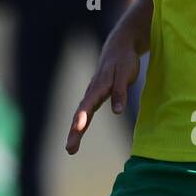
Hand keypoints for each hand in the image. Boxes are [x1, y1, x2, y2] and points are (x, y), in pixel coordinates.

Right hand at [66, 29, 140, 153]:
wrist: (119, 47)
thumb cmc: (124, 61)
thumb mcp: (126, 75)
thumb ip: (121, 92)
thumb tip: (117, 112)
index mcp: (99, 86)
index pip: (88, 105)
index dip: (82, 118)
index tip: (77, 129)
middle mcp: (92, 91)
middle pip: (81, 114)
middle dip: (75, 132)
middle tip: (69, 149)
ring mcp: (92, 94)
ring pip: (81, 114)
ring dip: (75, 131)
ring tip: (70, 149)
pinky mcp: (95, 96)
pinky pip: (85, 112)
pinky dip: (80, 124)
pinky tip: (76, 135)